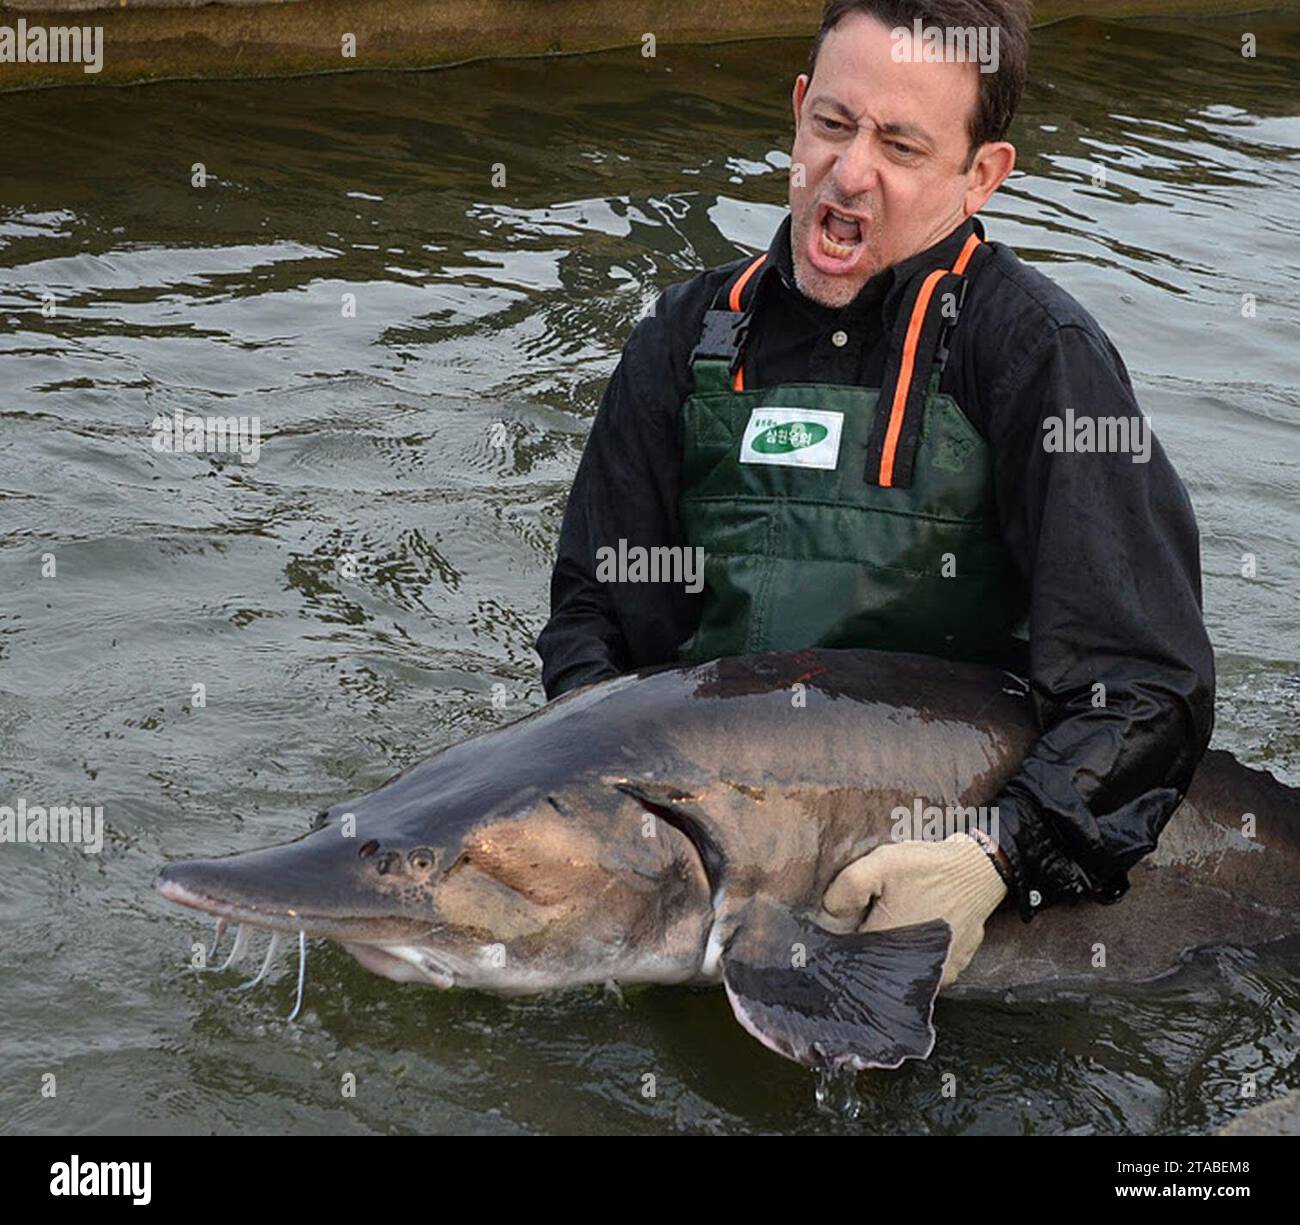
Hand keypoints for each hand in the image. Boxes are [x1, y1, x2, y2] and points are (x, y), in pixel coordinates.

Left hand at [821, 834, 1007, 987]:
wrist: (979, 871)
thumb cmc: (930, 868)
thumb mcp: (883, 863)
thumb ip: (850, 886)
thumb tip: (829, 913)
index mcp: (889, 946)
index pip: (851, 958)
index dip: (843, 942)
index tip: (848, 924)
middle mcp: (914, 969)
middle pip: (875, 969)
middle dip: (868, 949)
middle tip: (873, 920)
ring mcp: (936, 976)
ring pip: (900, 972)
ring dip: (891, 954)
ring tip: (896, 923)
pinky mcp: (951, 972)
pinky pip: (922, 971)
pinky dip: (914, 955)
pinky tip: (914, 930)